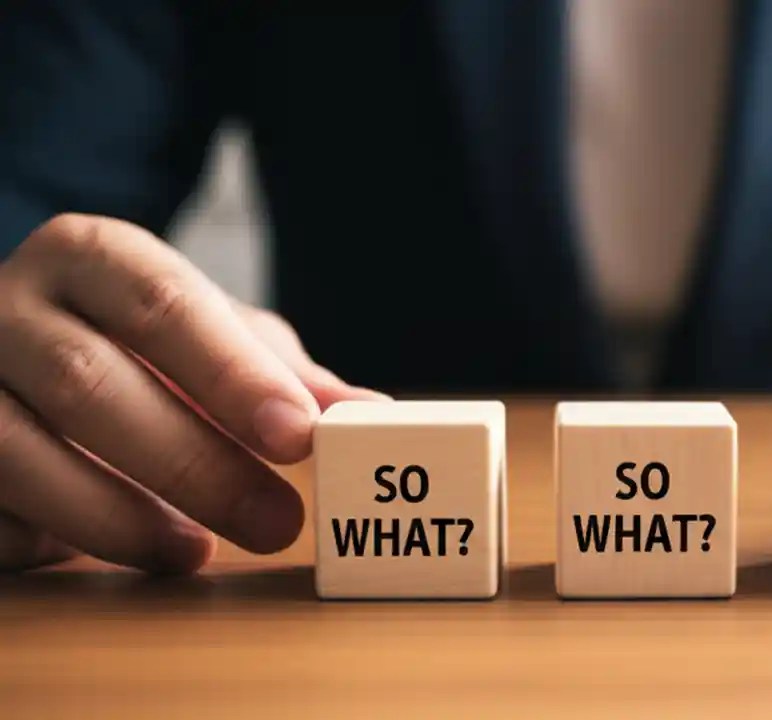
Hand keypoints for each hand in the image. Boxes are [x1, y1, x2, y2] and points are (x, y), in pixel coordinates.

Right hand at [0, 214, 385, 573]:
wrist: (16, 347)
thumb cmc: (134, 341)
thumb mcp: (209, 336)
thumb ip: (279, 372)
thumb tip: (370, 416)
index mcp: (90, 258)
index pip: (163, 304)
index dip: (232, 373)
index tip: (298, 434)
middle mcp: (8, 308)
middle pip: (92, 384)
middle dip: (193, 463)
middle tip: (278, 522)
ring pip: (20, 454)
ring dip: (117, 517)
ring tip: (196, 553)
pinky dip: (48, 541)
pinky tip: (115, 554)